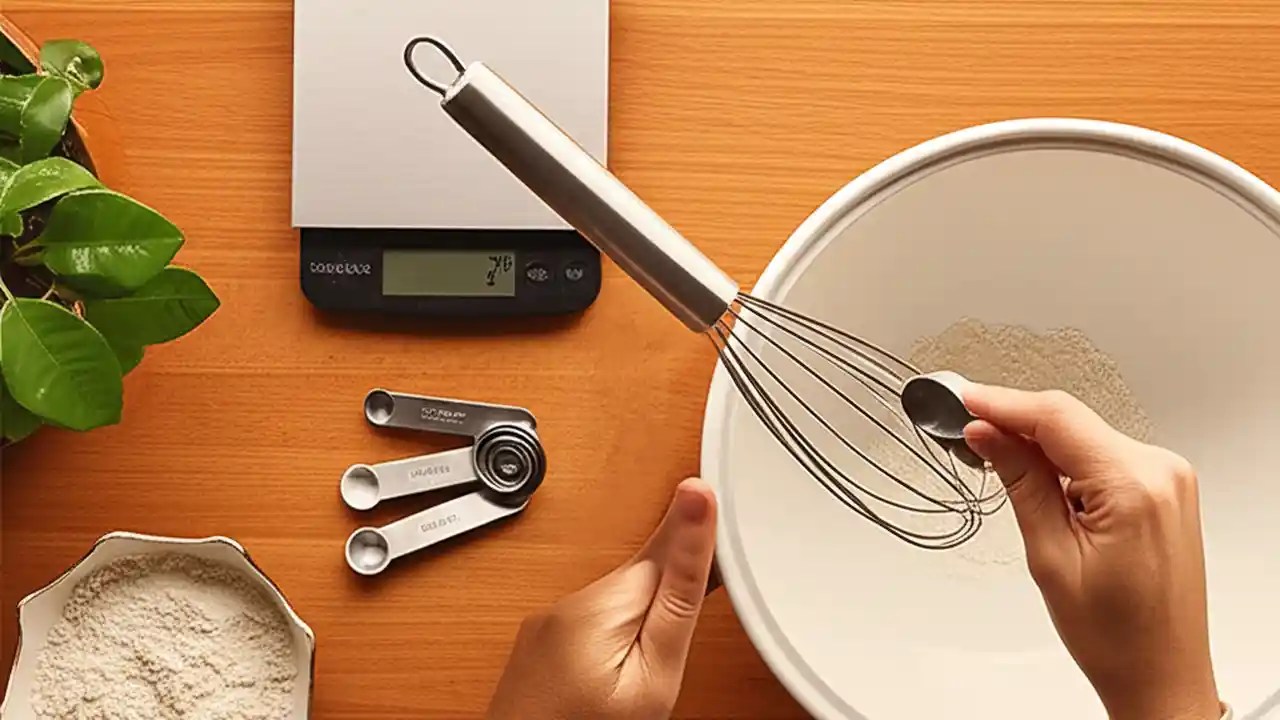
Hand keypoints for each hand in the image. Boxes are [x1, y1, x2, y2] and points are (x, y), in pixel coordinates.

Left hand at [486, 478, 717, 719]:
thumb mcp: (654, 676)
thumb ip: (681, 593)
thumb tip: (694, 507)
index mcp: (595, 604)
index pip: (666, 544)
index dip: (701, 543)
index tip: (731, 537)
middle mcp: (564, 602)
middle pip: (644, 572)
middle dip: (672, 596)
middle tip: (681, 645)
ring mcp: (547, 621)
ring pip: (620, 598)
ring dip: (643, 622)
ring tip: (643, 673)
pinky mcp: (542, 638)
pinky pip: (595, 620)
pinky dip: (617, 638)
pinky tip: (617, 673)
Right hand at [963, 385, 1222, 719]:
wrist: (1162, 674)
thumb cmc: (1117, 636)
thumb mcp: (1050, 557)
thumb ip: (1021, 482)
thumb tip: (987, 434)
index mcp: (1136, 487)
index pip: (1057, 418)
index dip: (1001, 403)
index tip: (961, 398)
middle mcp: (1161, 472)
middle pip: (1070, 422)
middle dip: (1014, 421)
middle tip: (962, 426)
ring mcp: (1168, 478)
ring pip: (1084, 436)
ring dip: (1038, 443)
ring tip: (992, 457)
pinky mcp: (1164, 487)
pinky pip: (1103, 455)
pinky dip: (1065, 460)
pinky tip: (1037, 476)